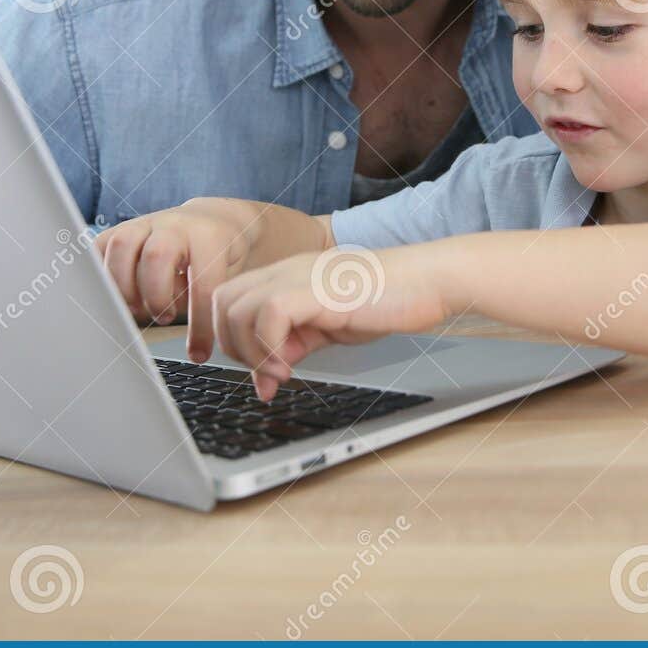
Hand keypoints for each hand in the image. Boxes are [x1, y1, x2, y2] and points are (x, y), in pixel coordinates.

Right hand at [94, 198, 262, 358]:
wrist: (213, 219)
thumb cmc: (221, 255)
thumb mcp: (229, 276)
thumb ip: (210, 304)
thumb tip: (194, 352)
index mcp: (210, 237)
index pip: (203, 284)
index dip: (199, 325)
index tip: (198, 352)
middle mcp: (176, 225)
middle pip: (156, 255)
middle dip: (156, 296)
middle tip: (165, 317)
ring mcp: (147, 223)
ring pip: (122, 245)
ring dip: (123, 286)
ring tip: (136, 309)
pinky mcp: (123, 228)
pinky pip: (101, 246)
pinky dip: (101, 274)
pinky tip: (114, 295)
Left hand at [210, 245, 452, 399]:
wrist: (426, 281)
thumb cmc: (386, 300)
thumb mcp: (330, 326)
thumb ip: (296, 344)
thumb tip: (267, 377)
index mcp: (286, 275)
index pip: (231, 299)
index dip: (233, 339)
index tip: (260, 374)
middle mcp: (284, 270)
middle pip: (221, 301)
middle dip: (232, 345)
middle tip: (265, 373)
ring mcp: (297, 276)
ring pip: (235, 309)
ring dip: (250, 351)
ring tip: (279, 373)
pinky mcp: (314, 288)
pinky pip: (268, 316)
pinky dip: (270, 349)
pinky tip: (291, 368)